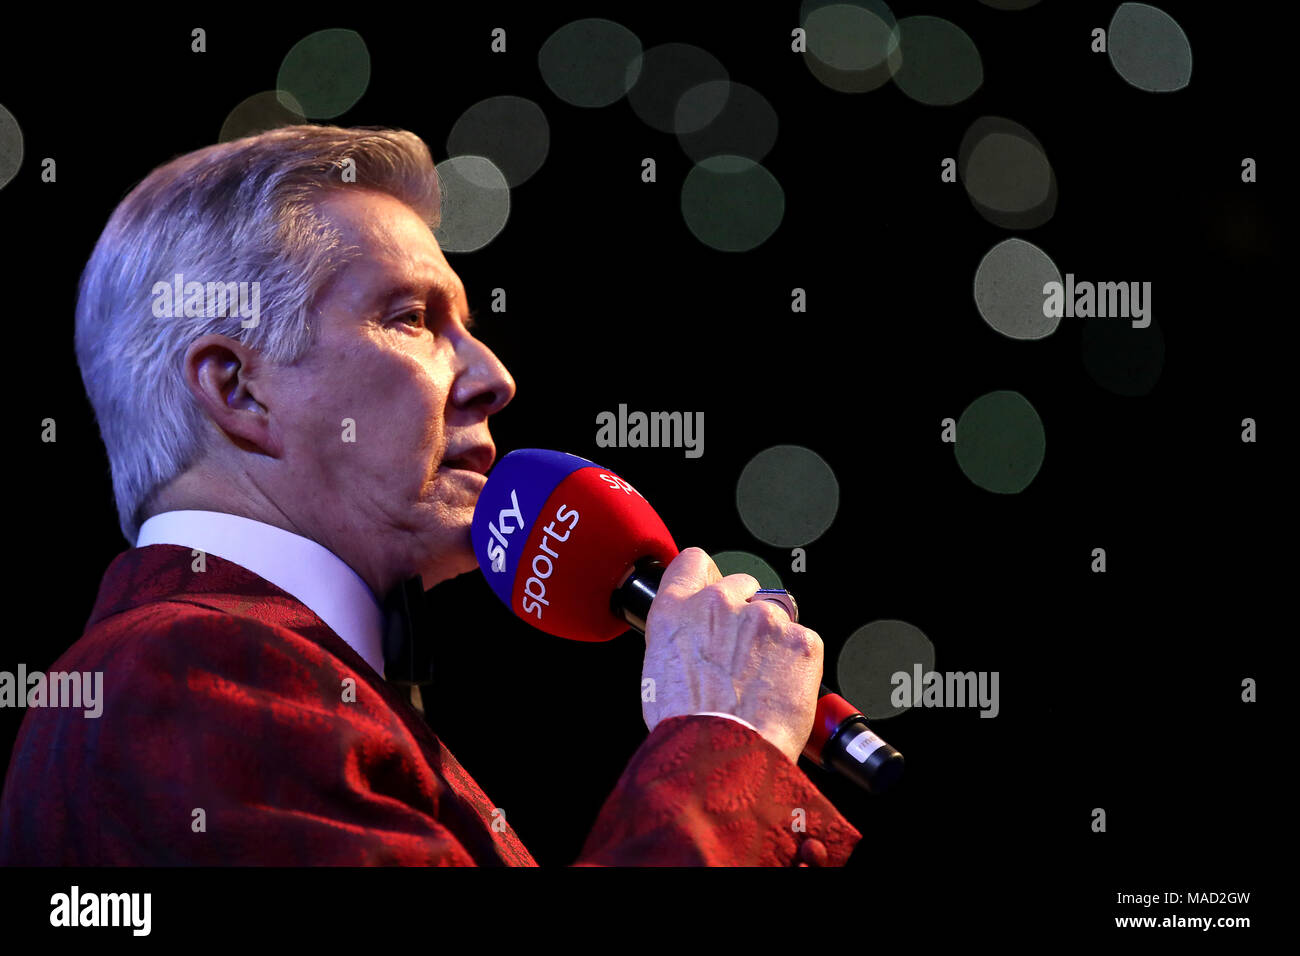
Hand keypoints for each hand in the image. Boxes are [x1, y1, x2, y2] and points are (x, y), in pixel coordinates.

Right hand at [641, 547, 822, 764]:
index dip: (706, 576)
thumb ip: (681, 640)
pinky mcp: (800, 639)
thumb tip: (695, 643)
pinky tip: (780, 690)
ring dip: (771, 640)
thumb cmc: (687, 727)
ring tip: (761, 681)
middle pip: (741, 585)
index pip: (693, 563)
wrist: (723, 754)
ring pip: (775, 615)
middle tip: (742, 653)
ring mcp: (763, 618)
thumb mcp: (660, 673)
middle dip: (744, 612)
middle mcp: (719, 604)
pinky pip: (803, 641)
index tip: (713, 587)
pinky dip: (797, 663)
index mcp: (677, 611)